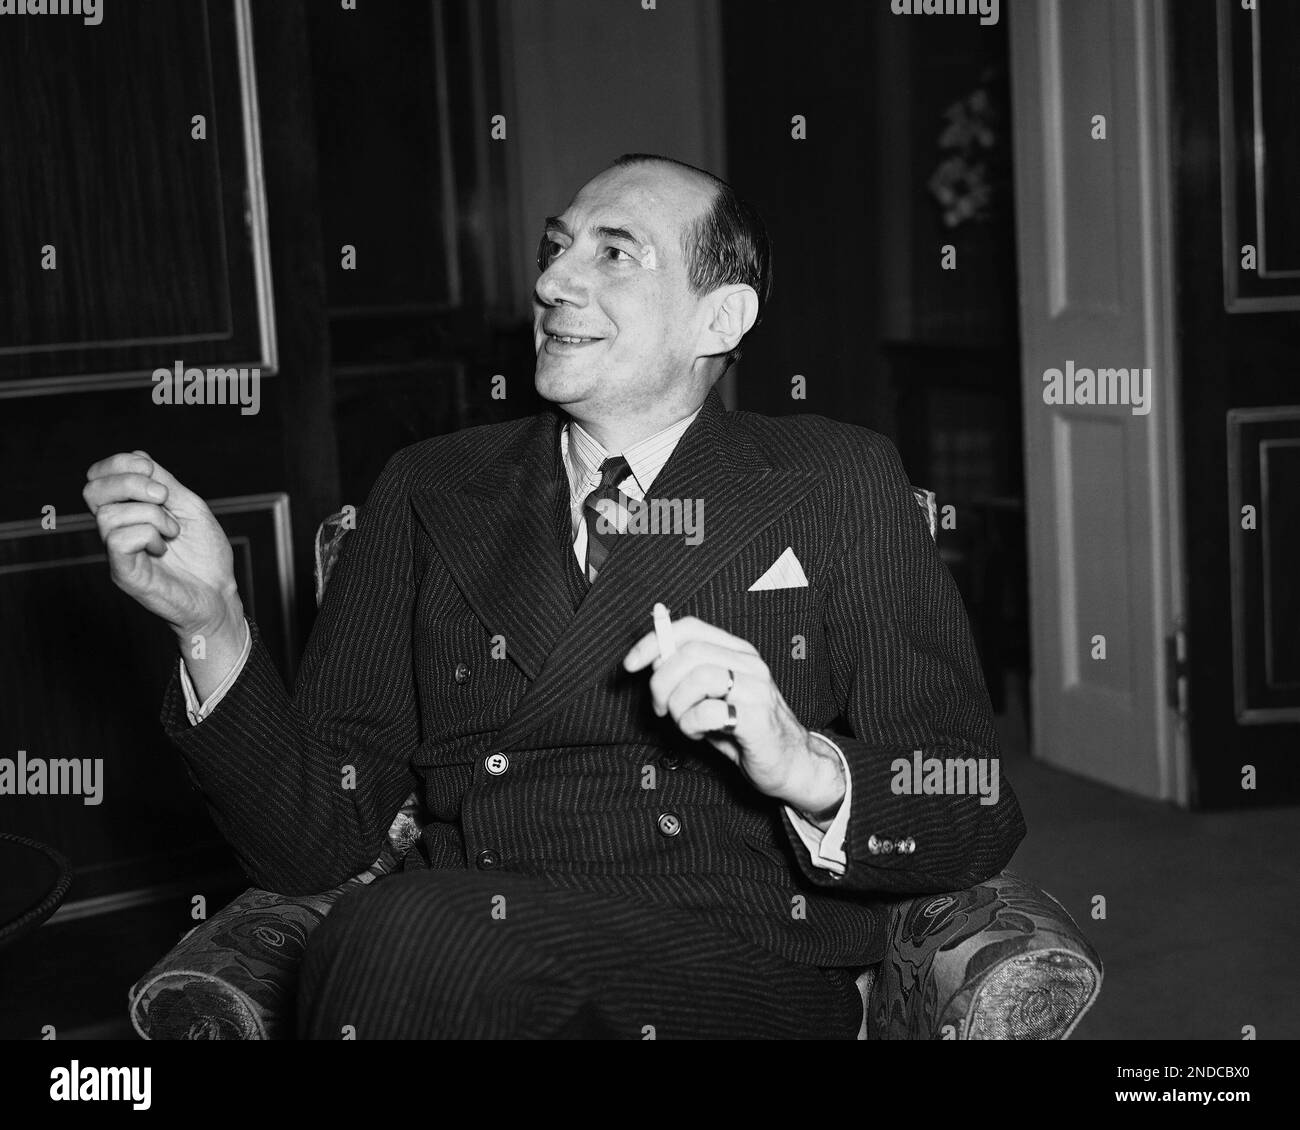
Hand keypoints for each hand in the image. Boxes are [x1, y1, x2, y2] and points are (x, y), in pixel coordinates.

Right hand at [83, 450, 242, 642]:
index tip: (152, 471)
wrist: (219, 592)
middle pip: (92, 490)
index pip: (100, 475)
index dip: (120, 463)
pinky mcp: (122, 572)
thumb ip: (164, 482)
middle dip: (129, 482)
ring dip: (151, 516)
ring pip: (108, 515)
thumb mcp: (189, 507)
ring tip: (172, 532)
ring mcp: (117, 551)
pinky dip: (147, 536)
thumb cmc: (206, 553)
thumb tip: (138, 459)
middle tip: (163, 497)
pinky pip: (117, 540)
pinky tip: (162, 548)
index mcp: (129, 509)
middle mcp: (117, 528)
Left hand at [623, 616, 844, 822]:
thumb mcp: (711, 697)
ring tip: (686, 723)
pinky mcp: (758, 718)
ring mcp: (756, 689)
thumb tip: (650, 658)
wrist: (791, 764)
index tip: (630, 665)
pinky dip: (691, 725)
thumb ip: (685, 676)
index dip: (653, 641)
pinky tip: (700, 734)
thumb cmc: (744, 731)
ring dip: (677, 706)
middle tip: (660, 710)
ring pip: (697, 678)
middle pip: (687, 653)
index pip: (689, 627)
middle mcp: (749, 664)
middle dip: (660, 683)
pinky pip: (708, 712)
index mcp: (736, 651)